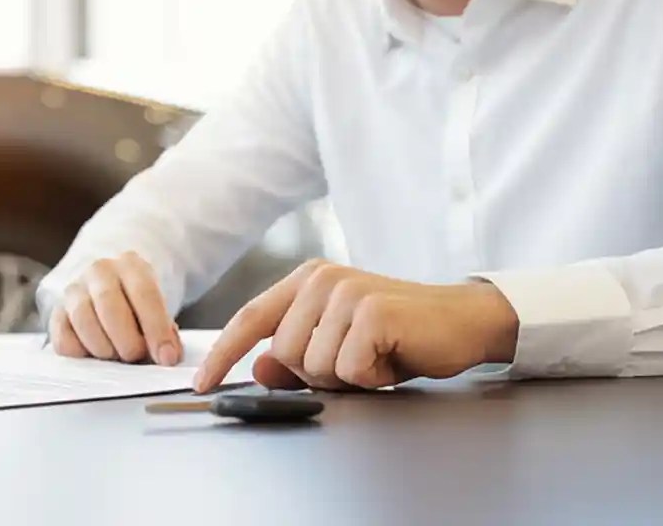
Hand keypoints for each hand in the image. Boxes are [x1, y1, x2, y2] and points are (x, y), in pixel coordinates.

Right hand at [48, 251, 182, 365]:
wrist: (108, 287)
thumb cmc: (137, 305)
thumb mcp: (157, 309)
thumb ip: (165, 331)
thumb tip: (168, 355)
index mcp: (131, 266)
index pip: (145, 293)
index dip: (157, 329)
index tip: (166, 357)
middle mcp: (99, 272)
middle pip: (109, 303)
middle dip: (127, 339)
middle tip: (135, 356)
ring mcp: (74, 290)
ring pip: (83, 318)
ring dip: (103, 347)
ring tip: (116, 356)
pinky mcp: (57, 312)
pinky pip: (62, 337)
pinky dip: (79, 353)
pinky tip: (94, 356)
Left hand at [194, 260, 517, 392]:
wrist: (461, 321)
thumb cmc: (399, 337)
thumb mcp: (339, 349)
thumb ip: (295, 360)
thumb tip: (259, 369)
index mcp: (306, 281)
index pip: (250, 319)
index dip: (223, 354)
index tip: (201, 383)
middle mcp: (321, 279)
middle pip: (283, 354)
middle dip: (317, 374)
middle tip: (358, 361)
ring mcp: (346, 291)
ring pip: (313, 366)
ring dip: (347, 377)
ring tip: (377, 357)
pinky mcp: (371, 311)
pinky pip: (348, 370)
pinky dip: (371, 378)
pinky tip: (392, 358)